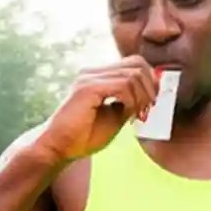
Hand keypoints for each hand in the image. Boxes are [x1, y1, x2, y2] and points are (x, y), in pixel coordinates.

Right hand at [34, 56, 157, 162]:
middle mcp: (93, 72)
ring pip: (132, 74)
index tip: (152, 101)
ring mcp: (89, 77)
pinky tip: (127, 114)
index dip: (149, 79)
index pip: (133, 63)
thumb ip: (131, 103)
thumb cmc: (83, 136)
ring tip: (138, 114)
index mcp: (98, 76)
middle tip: (148, 108)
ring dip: (141, 96)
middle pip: (136, 63)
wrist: (58, 148)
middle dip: (150, 87)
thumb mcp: (115, 117)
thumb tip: (151, 95)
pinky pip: (122, 86)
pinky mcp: (87, 88)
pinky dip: (131, 101)